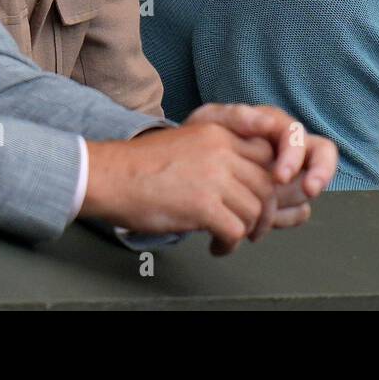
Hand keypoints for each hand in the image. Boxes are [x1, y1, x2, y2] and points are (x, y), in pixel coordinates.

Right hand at [80, 123, 276, 255]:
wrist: (110, 176)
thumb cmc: (141, 166)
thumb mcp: (187, 142)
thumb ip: (218, 154)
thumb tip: (243, 180)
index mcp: (218, 133)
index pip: (266, 154)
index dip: (269, 180)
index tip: (260, 197)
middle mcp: (222, 151)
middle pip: (266, 185)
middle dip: (265, 212)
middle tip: (253, 227)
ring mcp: (214, 178)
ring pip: (254, 210)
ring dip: (246, 231)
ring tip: (228, 239)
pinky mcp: (203, 206)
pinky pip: (235, 231)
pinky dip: (229, 245)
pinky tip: (216, 247)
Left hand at [186, 103, 338, 239]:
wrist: (187, 163)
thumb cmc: (202, 137)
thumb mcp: (212, 120)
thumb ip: (237, 116)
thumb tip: (268, 121)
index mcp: (275, 126)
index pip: (298, 137)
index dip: (295, 156)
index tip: (280, 176)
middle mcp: (289, 148)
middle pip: (322, 155)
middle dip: (320, 173)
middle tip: (309, 190)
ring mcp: (289, 173)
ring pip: (309, 187)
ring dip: (295, 202)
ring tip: (268, 216)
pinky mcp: (283, 197)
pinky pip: (297, 210)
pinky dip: (285, 218)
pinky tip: (262, 226)